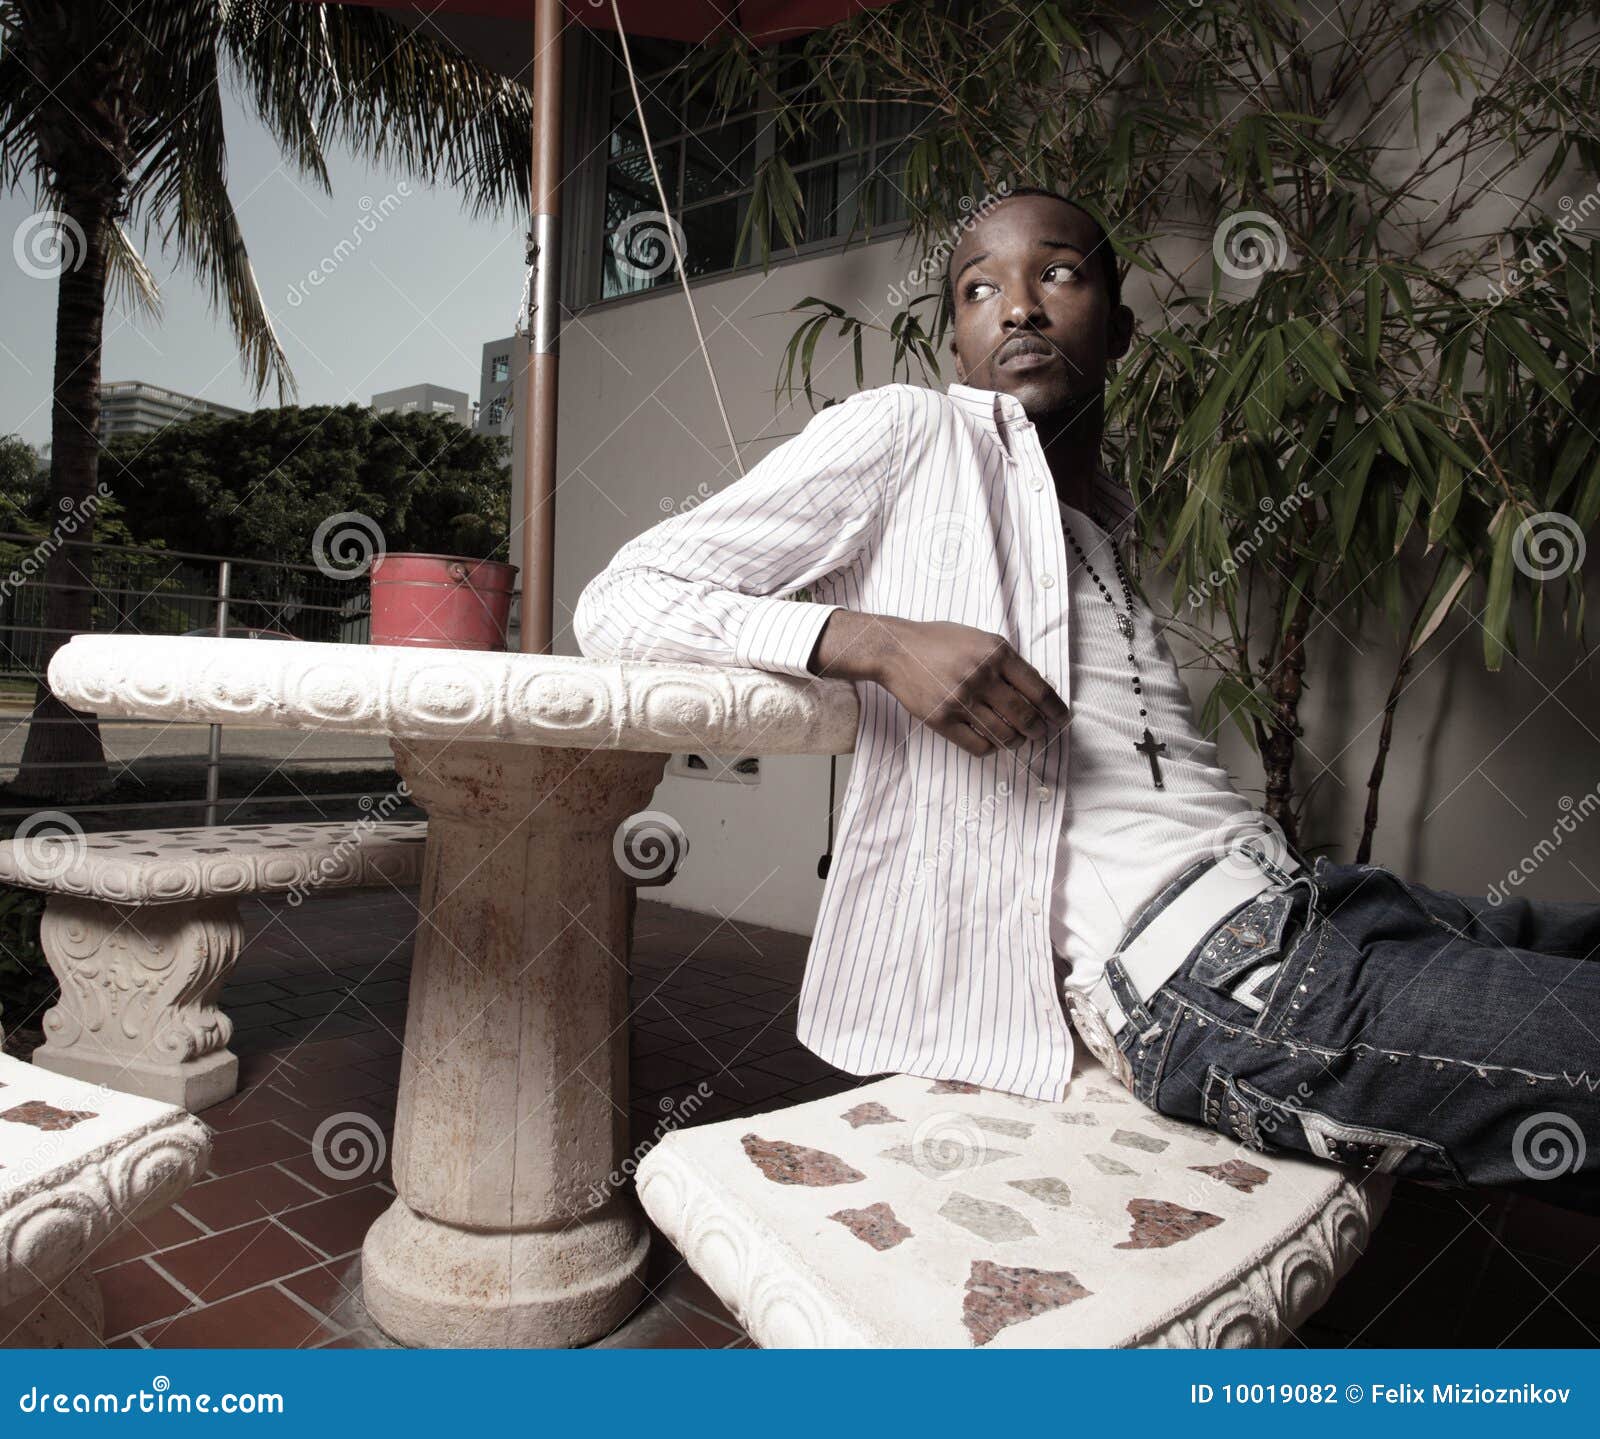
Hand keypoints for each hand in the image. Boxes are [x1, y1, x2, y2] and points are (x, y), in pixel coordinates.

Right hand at [811, 611, 1068, 756]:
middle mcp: (981, 676)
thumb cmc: (940, 642)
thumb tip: (1036, 689)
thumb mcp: (979, 638)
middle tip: (1040, 732)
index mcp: (995, 653)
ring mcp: (960, 700)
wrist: (896, 649)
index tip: (1062, 718)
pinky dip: (992, 748)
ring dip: (1016, 740)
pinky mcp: (942, 720)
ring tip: (1017, 738)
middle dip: (1038, 729)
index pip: (1038, 689)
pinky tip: (993, 741)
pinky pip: (978, 746)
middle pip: (1024, 716)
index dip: (1055, 709)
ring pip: (1003, 734)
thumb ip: (1006, 661)